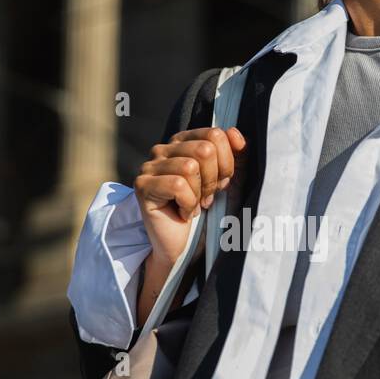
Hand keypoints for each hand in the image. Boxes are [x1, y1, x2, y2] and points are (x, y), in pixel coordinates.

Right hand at [134, 125, 247, 269]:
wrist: (182, 245)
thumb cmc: (203, 210)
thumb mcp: (226, 180)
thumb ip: (235, 155)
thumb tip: (235, 134)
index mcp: (183, 141)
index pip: (215, 134)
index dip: (226, 163)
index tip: (219, 183)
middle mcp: (163, 148)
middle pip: (204, 149)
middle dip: (212, 179)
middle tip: (205, 198)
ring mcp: (150, 166)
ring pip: (190, 167)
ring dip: (198, 194)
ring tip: (193, 205)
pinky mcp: (143, 185)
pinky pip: (178, 185)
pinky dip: (188, 204)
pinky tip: (183, 213)